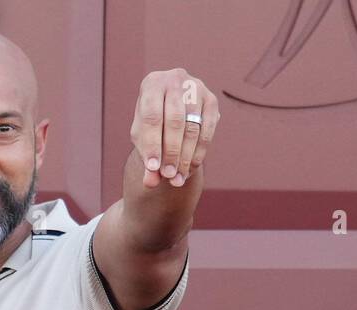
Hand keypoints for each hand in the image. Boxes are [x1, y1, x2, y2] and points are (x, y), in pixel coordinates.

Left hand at [130, 69, 219, 188]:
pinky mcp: (212, 99)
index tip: (153, 169)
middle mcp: (175, 79)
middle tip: (169, 176)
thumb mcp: (144, 141)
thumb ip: (147, 160)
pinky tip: (190, 168)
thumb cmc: (153, 127)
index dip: (153, 144)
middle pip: (174, 120)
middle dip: (171, 152)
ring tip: (178, 179)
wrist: (173, 112)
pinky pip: (208, 129)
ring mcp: (196, 87)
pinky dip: (199, 151)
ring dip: (186, 156)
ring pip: (192, 127)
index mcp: (152, 84)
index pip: (152, 116)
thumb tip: (150, 183)